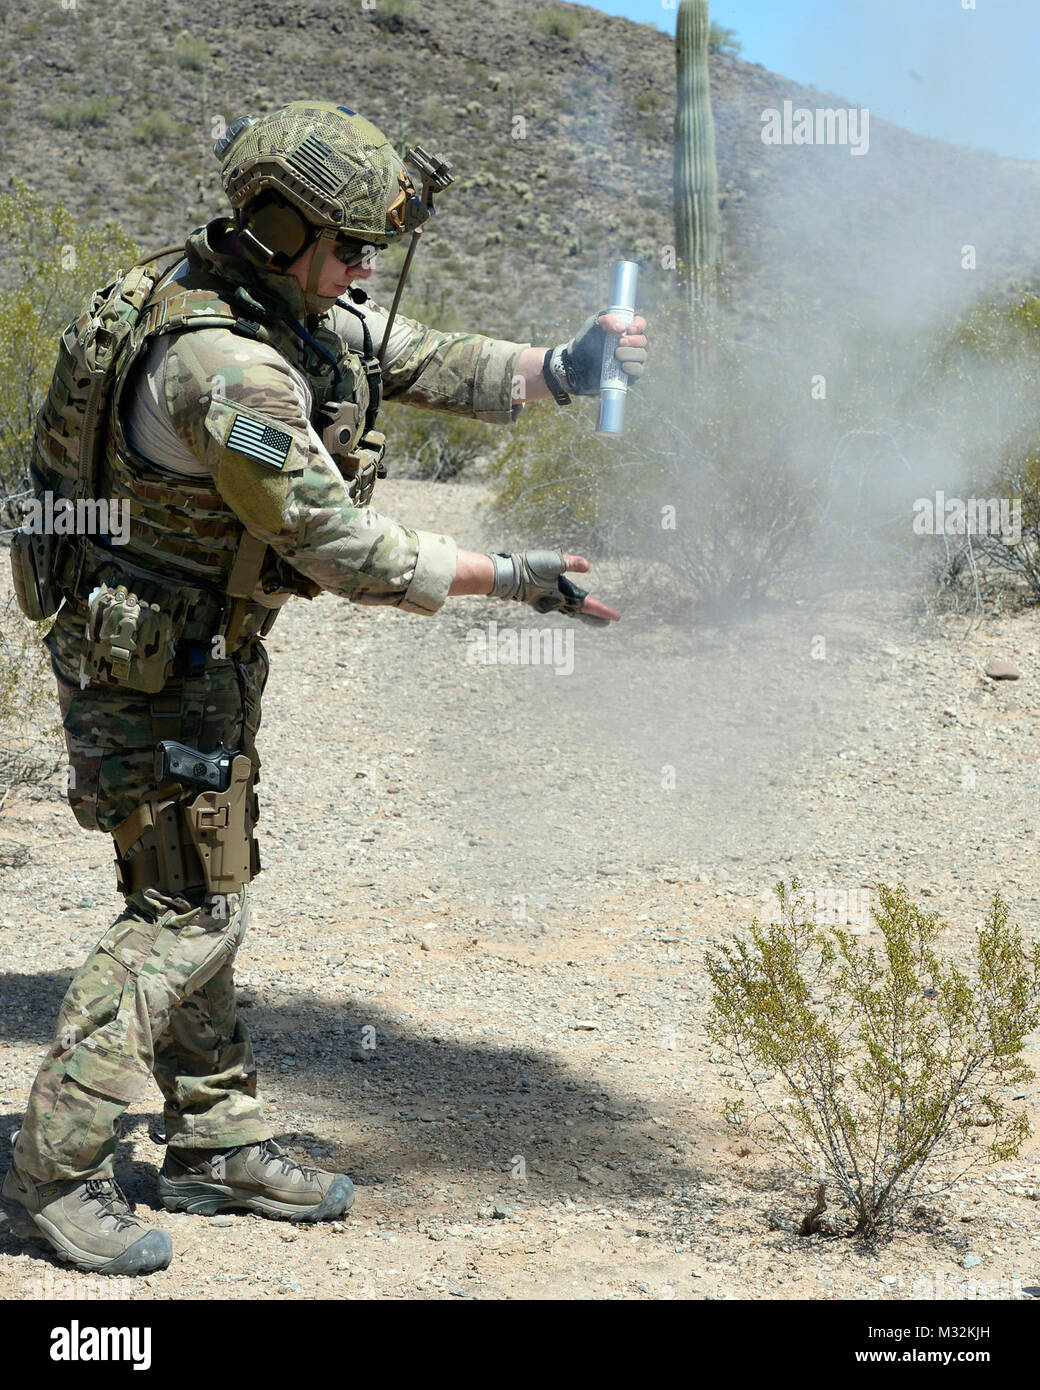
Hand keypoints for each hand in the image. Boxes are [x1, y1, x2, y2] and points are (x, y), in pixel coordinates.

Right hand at [490, 550, 619, 625]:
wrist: (504, 576)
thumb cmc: (528, 568)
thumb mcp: (553, 562)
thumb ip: (571, 563)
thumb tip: (588, 566)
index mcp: (563, 595)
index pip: (587, 605)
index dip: (602, 611)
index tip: (616, 618)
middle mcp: (556, 603)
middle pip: (579, 612)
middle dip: (593, 616)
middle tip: (606, 622)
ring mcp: (547, 603)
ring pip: (569, 610)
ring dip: (581, 613)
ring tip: (590, 616)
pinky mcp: (539, 599)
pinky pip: (559, 606)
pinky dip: (568, 607)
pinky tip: (567, 604)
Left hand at [544, 313, 648, 398]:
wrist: (577, 364)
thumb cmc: (587, 341)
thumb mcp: (593, 325)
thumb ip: (605, 320)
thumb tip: (621, 327)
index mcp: (626, 329)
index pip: (640, 324)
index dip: (638, 325)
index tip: (629, 329)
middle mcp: (632, 343)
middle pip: (643, 341)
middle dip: (634, 341)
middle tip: (620, 342)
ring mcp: (632, 359)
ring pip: (642, 355)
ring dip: (631, 354)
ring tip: (617, 354)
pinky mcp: (629, 374)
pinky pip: (638, 371)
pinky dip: (632, 368)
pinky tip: (623, 366)